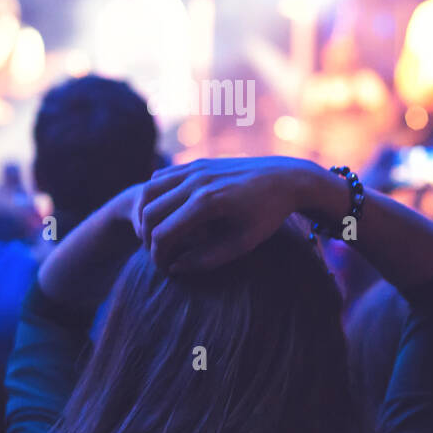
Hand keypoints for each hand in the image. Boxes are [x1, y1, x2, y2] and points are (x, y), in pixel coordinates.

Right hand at [135, 157, 340, 272]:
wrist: (286, 178)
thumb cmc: (267, 214)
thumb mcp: (243, 243)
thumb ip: (207, 258)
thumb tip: (175, 267)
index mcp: (208, 203)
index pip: (163, 234)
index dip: (158, 256)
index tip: (165, 270)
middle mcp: (196, 181)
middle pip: (149, 213)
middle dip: (148, 239)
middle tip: (160, 256)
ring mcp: (194, 168)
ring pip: (149, 192)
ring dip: (147, 217)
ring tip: (158, 236)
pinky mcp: (196, 163)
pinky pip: (160, 178)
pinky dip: (154, 197)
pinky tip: (166, 215)